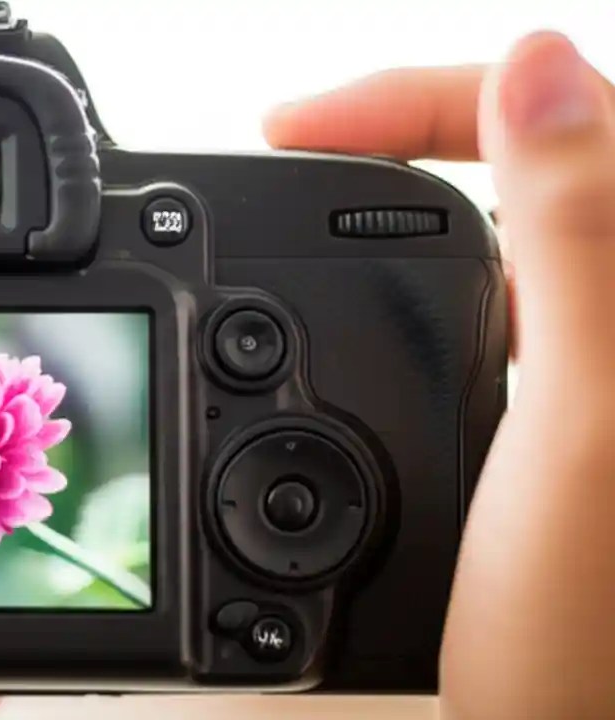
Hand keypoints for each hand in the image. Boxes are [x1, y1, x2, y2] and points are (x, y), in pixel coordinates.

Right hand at [267, 32, 614, 719]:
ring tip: (315, 202)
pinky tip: (375, 308)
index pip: (560, 118)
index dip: (416, 97)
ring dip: (407, 198)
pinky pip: (492, 304)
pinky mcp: (568, 411)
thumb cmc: (594, 642)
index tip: (291, 123)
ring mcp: (602, 366)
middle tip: (294, 141)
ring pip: (505, 227)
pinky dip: (418, 283)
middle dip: (405, 126)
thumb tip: (533, 60)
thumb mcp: (580, 426)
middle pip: (532, 156)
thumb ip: (576, 238)